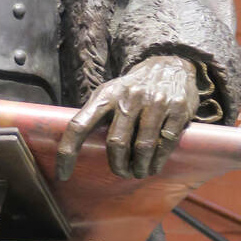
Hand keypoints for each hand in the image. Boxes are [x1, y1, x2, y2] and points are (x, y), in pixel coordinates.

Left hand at [56, 54, 200, 181]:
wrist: (170, 65)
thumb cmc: (133, 88)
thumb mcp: (111, 93)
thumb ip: (97, 115)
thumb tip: (81, 149)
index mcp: (105, 95)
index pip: (78, 125)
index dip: (68, 152)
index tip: (63, 175)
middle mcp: (129, 97)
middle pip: (116, 143)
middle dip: (118, 165)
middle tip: (122, 172)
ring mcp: (154, 102)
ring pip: (142, 147)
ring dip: (139, 167)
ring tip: (139, 172)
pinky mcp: (177, 109)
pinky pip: (165, 143)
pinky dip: (158, 161)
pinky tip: (154, 165)